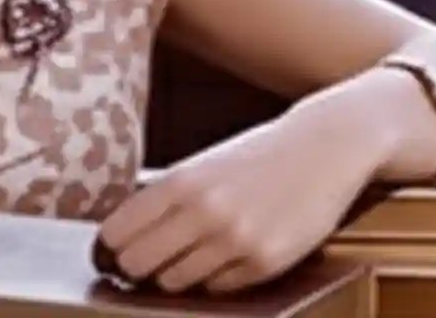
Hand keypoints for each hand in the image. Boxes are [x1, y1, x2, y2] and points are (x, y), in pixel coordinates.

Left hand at [96, 104, 392, 293]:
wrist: (325, 147)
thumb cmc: (258, 156)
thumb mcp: (203, 165)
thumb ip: (165, 198)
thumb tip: (119, 241)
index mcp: (181, 182)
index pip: (117, 234)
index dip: (110, 248)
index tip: (113, 253)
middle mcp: (204, 212)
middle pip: (137, 265)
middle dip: (138, 267)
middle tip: (149, 261)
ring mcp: (235, 240)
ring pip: (172, 283)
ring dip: (177, 273)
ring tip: (197, 251)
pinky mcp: (264, 263)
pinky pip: (215, 289)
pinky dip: (215, 278)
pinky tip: (231, 252)